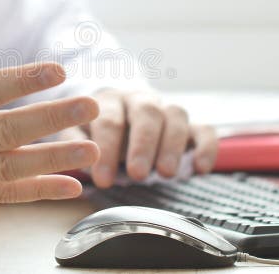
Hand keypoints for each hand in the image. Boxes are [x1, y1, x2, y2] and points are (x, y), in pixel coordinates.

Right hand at [0, 11, 100, 206]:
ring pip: (9, 168)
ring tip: (93, 152)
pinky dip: (36, 192)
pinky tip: (69, 187)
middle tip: (91, 106)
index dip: (23, 80)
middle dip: (52, 120)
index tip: (59, 70)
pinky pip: (1, 194)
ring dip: (54, 160)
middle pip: (5, 132)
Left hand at [60, 89, 216, 187]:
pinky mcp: (188, 124)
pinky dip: (206, 146)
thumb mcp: (76, 131)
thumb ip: (72, 140)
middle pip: (146, 113)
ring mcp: (166, 109)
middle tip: (137, 174)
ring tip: (165, 174)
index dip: (107, 149)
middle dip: (143, 144)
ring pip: (175, 115)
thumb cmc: (95, 127)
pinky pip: (204, 129)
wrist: (117, 108)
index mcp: (109, 101)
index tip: (103, 179)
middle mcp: (139, 100)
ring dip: (171, 145)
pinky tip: (201, 168)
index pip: (110, 120)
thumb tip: (74, 156)